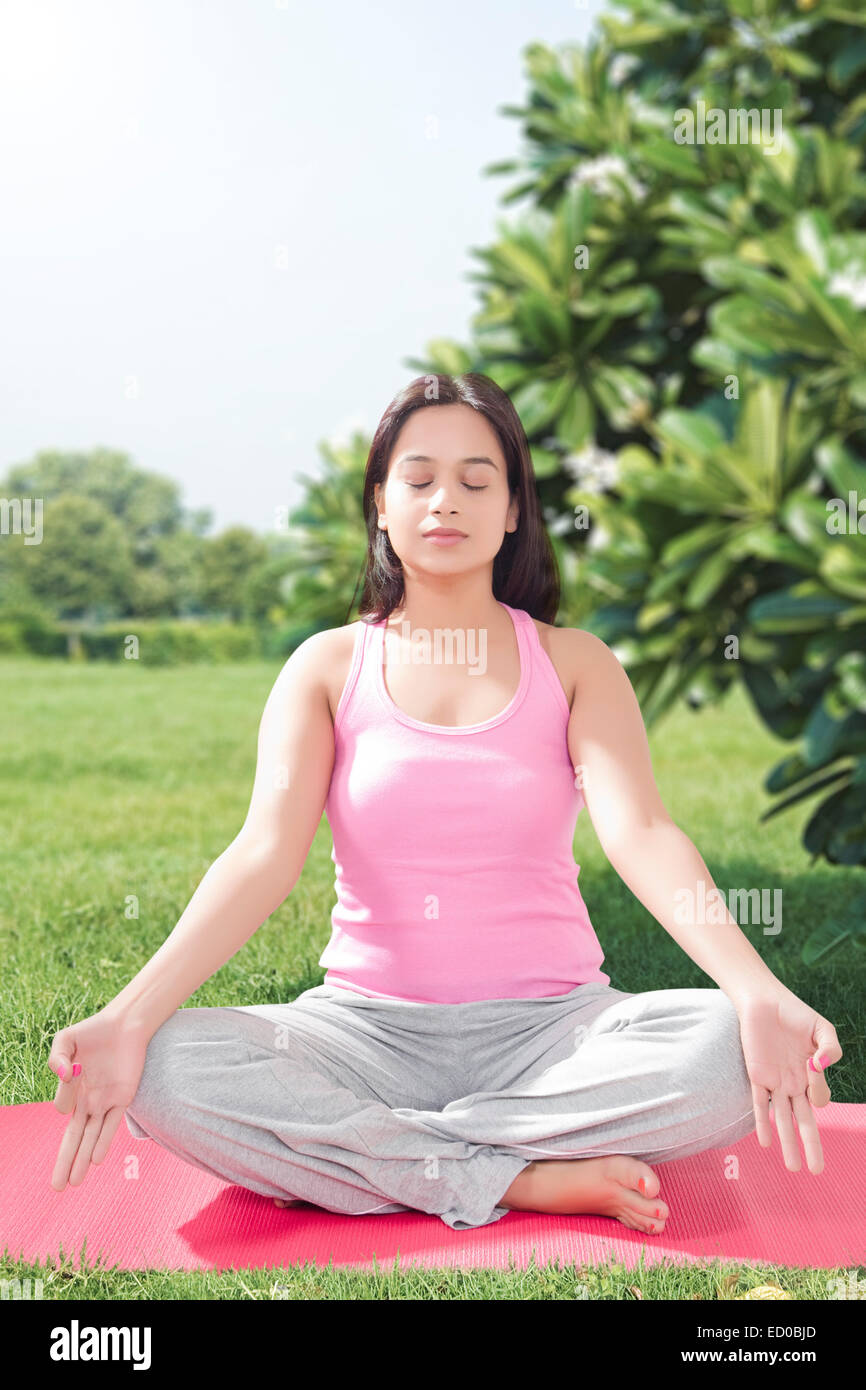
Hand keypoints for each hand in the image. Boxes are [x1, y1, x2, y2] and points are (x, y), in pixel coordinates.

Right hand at [48, 1009, 150, 1190]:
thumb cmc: (95, 1031)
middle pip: (73, 1138)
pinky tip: (95, 1160)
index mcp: (73, 1088)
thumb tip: (65, 1076)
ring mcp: (105, 1101)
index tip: (71, 1070)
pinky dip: (103, 1142)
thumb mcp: (66, 1039)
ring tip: (73, 1183)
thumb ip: (57, 1057)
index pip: (62, 1108)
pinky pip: (111, 1125)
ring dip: (82, 1161)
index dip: (64, 1095)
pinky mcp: (123, 1098)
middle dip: (64, 1162)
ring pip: (90, 1138)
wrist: (126, 1024)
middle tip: (56, 1188)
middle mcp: (88, 1100)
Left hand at [735, 990, 841, 1174]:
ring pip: (783, 1119)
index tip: (815, 1065)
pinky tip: (765, 1143)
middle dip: (811, 1146)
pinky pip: (759, 1104)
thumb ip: (830, 1048)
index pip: (820, 1100)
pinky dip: (762, 1123)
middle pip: (804, 1122)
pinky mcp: (756, 1075)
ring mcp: (775, 1082)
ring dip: (788, 1143)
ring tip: (793, 1168)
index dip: (821, 1091)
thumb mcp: (822, 1028)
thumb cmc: (794, 1013)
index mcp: (811, 1074)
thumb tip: (820, 1066)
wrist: (763, 1000)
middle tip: (816, 1171)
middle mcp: (794, 1083)